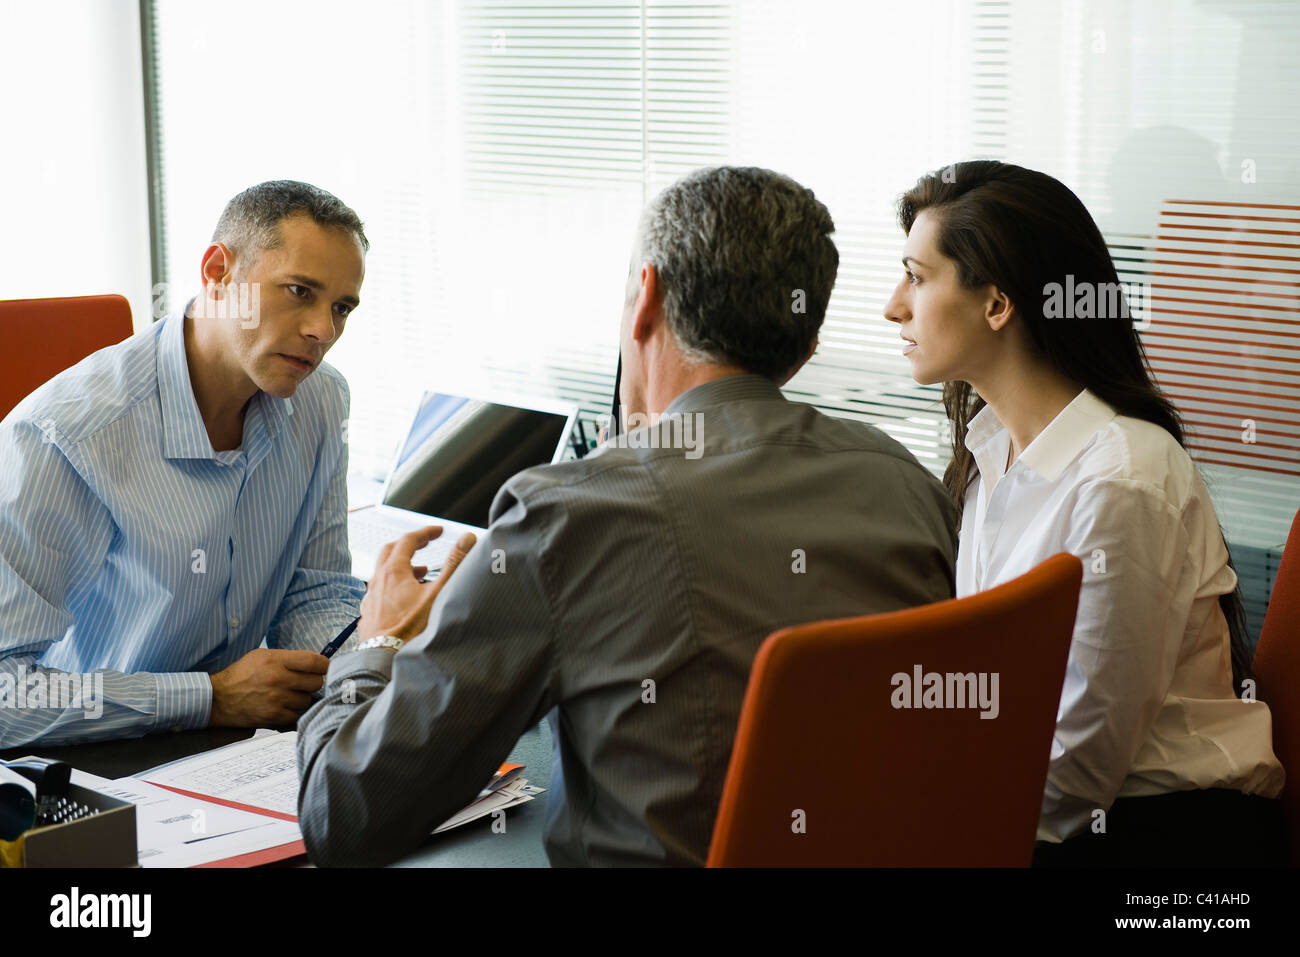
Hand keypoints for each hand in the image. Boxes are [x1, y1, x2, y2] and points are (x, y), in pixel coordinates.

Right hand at [209, 648, 329, 727]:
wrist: (218, 699)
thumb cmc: (241, 674)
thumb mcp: (262, 656)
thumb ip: (288, 658)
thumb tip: (315, 663)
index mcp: (275, 660)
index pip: (314, 661)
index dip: (325, 665)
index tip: (324, 668)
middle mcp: (278, 679)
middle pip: (316, 682)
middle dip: (313, 682)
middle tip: (304, 683)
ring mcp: (276, 699)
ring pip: (308, 700)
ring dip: (303, 699)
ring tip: (289, 695)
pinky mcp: (274, 716)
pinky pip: (297, 715)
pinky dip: (294, 712)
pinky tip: (284, 707)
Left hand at [358, 525, 476, 643]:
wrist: (386, 660)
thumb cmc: (411, 630)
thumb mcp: (438, 593)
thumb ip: (454, 564)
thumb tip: (467, 540)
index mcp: (394, 572)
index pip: (408, 540)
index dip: (425, 533)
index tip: (438, 532)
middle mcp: (378, 581)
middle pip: (391, 551)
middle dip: (410, 545)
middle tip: (425, 544)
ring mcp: (371, 598)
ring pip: (383, 572)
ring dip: (402, 567)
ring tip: (420, 573)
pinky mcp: (369, 613)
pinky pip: (379, 591)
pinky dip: (393, 585)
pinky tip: (403, 598)